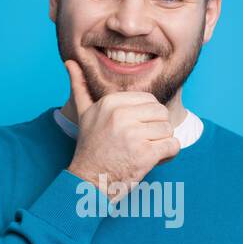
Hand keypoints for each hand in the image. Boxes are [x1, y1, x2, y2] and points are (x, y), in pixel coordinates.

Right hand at [64, 59, 180, 200]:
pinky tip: (153, 160)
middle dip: (156, 130)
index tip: (134, 131)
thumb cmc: (90, 148)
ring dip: (162, 144)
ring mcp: (134, 134)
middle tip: (140, 144)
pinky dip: (168, 155)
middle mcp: (122, 115)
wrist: (89, 181)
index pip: (150, 100)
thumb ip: (79, 86)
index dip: (147, 117)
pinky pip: (173, 146)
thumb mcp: (84, 114)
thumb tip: (69, 62)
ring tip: (144, 152)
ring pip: (168, 130)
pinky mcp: (145, 154)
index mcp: (111, 102)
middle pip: (161, 113)